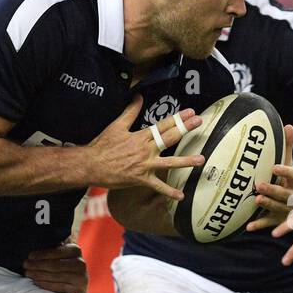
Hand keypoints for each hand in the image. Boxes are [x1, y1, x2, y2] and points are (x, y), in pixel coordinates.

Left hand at [24, 242, 87, 292]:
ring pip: (55, 276)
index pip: (56, 252)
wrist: (76, 289)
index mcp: (75, 250)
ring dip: (38, 274)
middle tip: (25, 265)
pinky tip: (36, 282)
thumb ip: (52, 249)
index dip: (41, 254)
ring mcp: (81, 278)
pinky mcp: (79, 291)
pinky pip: (58, 286)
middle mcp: (81, 263)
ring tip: (27, 273)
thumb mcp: (60, 256)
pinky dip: (45, 284)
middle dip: (37, 264)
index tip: (29, 256)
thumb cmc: (63, 269)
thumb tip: (35, 242)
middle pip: (54, 264)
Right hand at [83, 96, 202, 200]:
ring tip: (201, 159)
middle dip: (186, 129)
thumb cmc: (101, 146)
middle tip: (200, 121)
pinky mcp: (141, 179)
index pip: (163, 125)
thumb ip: (130, 112)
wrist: (90, 166)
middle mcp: (146, 150)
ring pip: (169, 163)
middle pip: (170, 138)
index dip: (178, 118)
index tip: (191, 112)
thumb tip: (138, 96)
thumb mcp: (115, 126)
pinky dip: (169, 192)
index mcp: (140, 136)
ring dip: (186, 161)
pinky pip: (157, 186)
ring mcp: (145, 165)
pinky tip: (181, 196)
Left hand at [244, 125, 292, 231]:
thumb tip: (288, 125)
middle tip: (259, 185)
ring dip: (267, 204)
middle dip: (273, 190)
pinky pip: (268, 224)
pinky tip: (248, 226)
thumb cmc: (287, 181)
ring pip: (278, 208)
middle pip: (285, 194)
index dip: (285, 172)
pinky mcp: (277, 221)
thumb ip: (287, 147)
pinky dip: (259, 225)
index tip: (274, 167)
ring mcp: (286, 211)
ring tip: (256, 199)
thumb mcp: (288, 164)